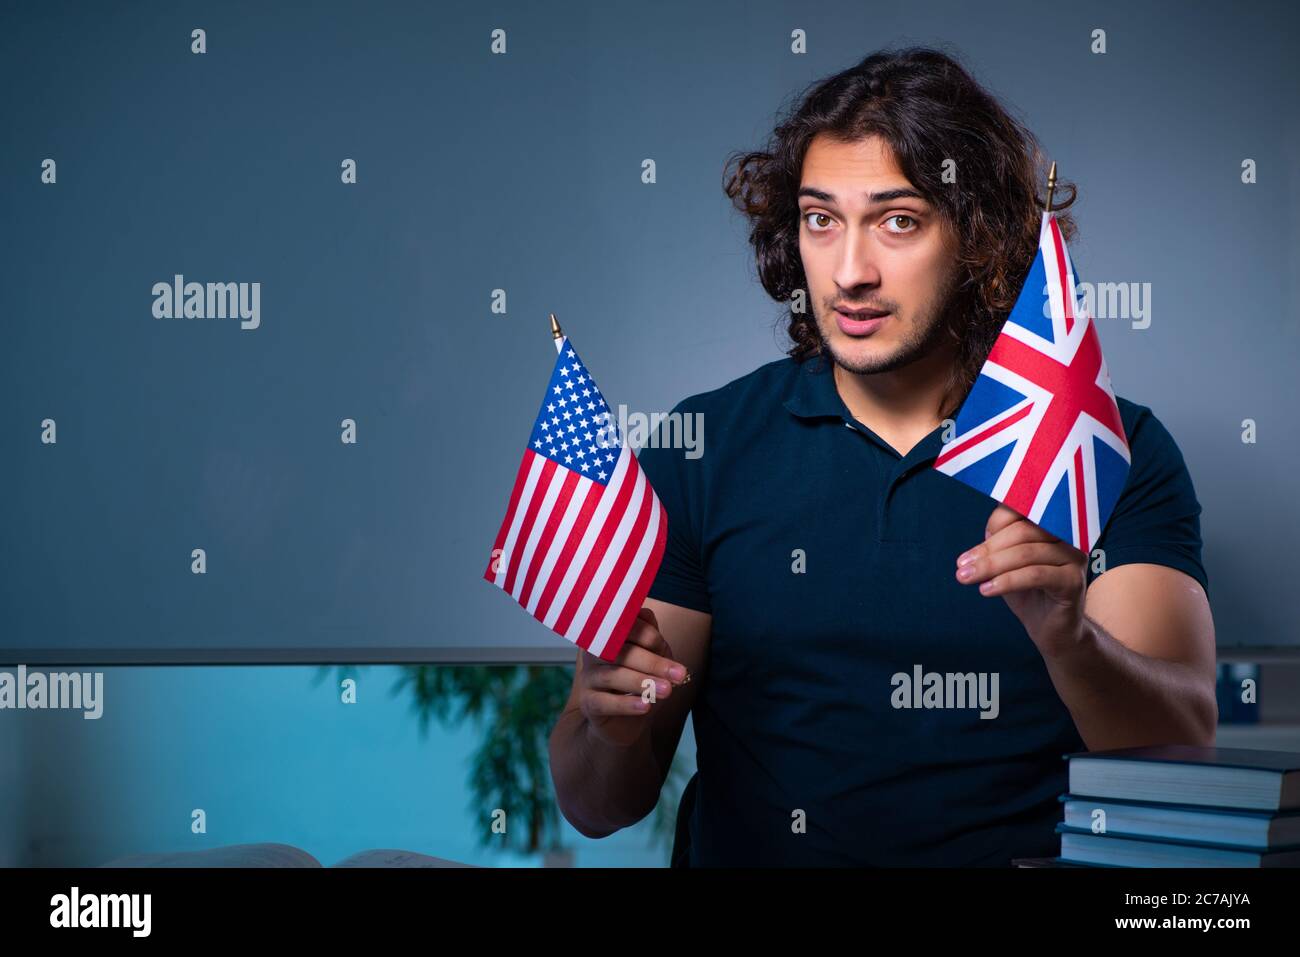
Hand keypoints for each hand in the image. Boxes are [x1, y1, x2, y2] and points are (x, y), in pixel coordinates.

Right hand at [577, 607, 690, 747]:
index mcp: (609, 635)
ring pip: (612, 676)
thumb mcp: (651, 654)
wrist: (624, 718)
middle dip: (652, 662)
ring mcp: (589, 678)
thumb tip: (649, 618)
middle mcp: (594, 653)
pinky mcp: (588, 703)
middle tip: (678, 674)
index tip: (664, 646)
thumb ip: (650, 636)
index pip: (623, 628)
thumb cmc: (638, 678)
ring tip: (667, 690)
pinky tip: (645, 706)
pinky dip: (626, 704)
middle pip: (619, 652)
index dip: (646, 634)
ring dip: (642, 682)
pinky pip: (603, 702)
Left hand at [955, 503, 1088, 658]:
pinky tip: (986, 590)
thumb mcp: (1006, 564)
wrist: (1050, 628)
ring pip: (1026, 553)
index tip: (966, 556)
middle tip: (961, 568)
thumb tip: (974, 547)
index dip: (992, 529)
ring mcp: (1074, 557)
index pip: (1021, 512)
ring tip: (967, 579)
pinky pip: (1035, 575)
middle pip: (1022, 531)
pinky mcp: (1073, 580)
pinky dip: (1006, 581)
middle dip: (987, 551)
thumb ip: (996, 545)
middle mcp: (1067, 535)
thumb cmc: (1027, 591)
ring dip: (991, 566)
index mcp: (1050, 523)